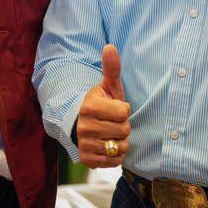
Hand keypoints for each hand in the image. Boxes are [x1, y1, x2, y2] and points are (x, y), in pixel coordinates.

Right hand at [76, 45, 130, 167]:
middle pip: (124, 130)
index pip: (124, 112)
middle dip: (123, 126)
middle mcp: (84, 126)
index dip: (124, 110)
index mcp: (89, 106)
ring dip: (120, 141)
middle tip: (112, 122)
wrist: (84, 125)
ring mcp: (85, 144)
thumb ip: (111, 68)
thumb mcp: (108, 86)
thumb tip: (110, 46)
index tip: (115, 108)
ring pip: (120, 146)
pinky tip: (108, 145)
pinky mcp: (87, 160)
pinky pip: (115, 161)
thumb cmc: (102, 104)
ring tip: (110, 133)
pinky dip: (116, 154)